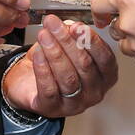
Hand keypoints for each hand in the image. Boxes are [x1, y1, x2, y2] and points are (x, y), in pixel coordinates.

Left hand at [2, 14, 117, 117]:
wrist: (29, 82)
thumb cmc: (55, 65)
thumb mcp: (68, 46)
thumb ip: (73, 35)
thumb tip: (71, 26)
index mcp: (105, 76)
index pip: (105, 58)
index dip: (91, 41)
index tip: (77, 26)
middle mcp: (94, 92)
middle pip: (84, 65)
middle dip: (67, 41)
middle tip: (54, 25)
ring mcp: (75, 104)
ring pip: (67, 77)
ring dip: (54, 53)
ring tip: (44, 36)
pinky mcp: (53, 109)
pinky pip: (49, 89)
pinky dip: (43, 69)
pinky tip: (38, 54)